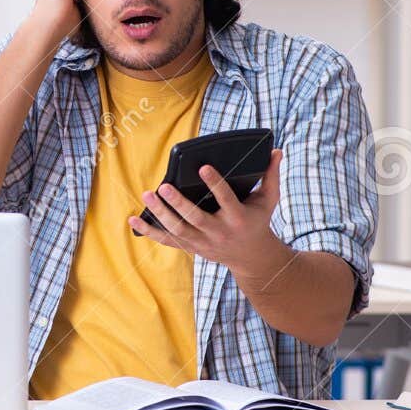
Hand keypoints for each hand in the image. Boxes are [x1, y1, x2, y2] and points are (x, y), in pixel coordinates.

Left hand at [128, 149, 292, 282]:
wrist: (253, 258)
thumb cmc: (257, 221)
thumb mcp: (268, 200)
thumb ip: (271, 175)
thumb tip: (276, 150)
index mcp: (238, 218)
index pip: (226, 199)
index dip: (215, 183)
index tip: (203, 167)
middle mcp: (219, 232)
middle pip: (196, 219)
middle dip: (179, 203)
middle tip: (163, 186)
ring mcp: (203, 242)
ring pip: (179, 230)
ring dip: (161, 214)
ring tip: (148, 194)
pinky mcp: (191, 247)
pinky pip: (167, 240)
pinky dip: (149, 231)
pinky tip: (134, 219)